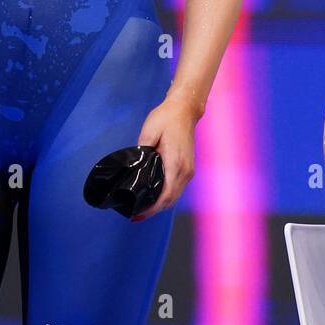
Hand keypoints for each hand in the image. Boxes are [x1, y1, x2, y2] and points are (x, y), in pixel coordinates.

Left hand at [130, 96, 197, 221]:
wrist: (185, 110)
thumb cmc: (167, 119)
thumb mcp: (149, 132)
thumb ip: (141, 152)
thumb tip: (135, 169)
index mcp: (175, 164)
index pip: (165, 195)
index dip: (151, 209)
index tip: (137, 214)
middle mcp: (185, 171)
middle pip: (171, 200)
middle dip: (154, 210)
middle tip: (135, 214)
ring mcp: (189, 170)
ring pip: (175, 195)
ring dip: (160, 204)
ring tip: (142, 207)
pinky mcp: (188, 168)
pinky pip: (177, 188)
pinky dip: (166, 196)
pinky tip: (154, 196)